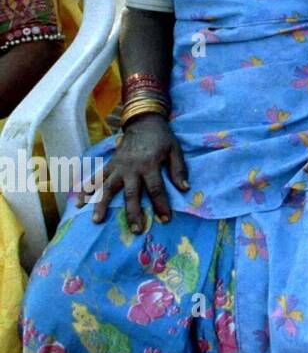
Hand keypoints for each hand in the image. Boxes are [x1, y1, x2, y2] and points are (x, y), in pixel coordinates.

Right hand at [81, 114, 187, 231]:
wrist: (143, 122)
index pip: (156, 189)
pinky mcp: (109, 165)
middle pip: (131, 194)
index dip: (161, 205)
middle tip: (136, 230)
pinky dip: (86, 190)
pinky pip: (96, 178)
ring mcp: (117, 167)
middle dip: (133, 213)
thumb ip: (178, 170)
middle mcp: (131, 168)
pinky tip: (78, 204)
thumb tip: (185, 189)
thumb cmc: (162, 138)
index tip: (165, 220)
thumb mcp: (175, 150)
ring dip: (102, 204)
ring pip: (107, 188)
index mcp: (149, 165)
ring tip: (97, 221)